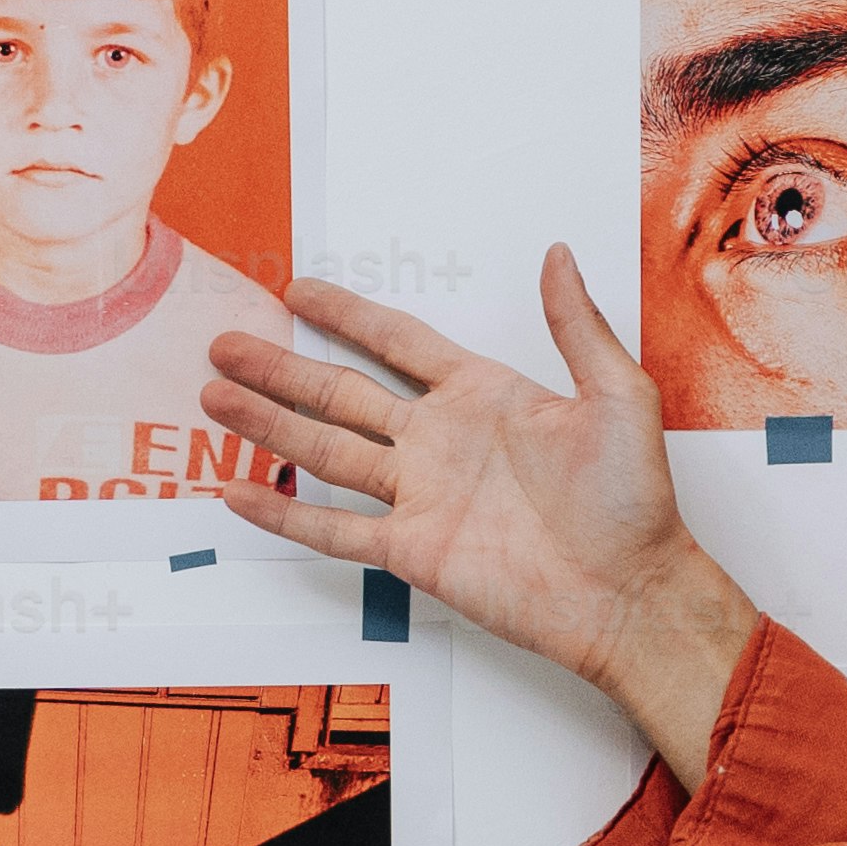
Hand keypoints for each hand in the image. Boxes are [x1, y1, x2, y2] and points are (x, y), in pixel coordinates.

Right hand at [201, 252, 756, 781]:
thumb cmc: (632, 500)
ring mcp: (421, 495)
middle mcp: (440, 441)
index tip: (299, 290)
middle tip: (225, 343)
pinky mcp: (413, 551)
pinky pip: (336, 530)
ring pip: (326, 452)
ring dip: (270, 425)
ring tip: (213, 397)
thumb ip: (577, 326)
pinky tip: (241, 494)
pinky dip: (286, 517)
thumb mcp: (617, 395)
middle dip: (281, 368)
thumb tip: (559, 254)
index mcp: (482, 395)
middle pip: (341, 393)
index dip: (349, 316)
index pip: (399, 343)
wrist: (628, 591)